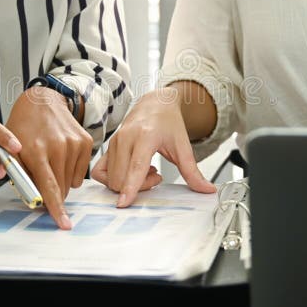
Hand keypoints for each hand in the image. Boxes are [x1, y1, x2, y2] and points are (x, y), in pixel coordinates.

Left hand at [6, 86, 93, 230]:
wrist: (42, 101)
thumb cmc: (23, 128)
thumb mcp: (12, 150)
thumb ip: (21, 176)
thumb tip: (35, 201)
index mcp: (36, 150)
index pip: (48, 186)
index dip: (56, 208)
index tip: (64, 224)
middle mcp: (58, 146)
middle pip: (61, 188)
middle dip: (53, 194)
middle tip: (43, 184)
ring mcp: (73, 143)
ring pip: (71, 182)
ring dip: (61, 182)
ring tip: (50, 164)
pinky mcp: (85, 141)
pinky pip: (81, 172)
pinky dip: (71, 171)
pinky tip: (61, 157)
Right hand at [91, 88, 215, 207]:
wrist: (156, 103)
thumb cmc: (168, 122)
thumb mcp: (183, 146)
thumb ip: (193, 171)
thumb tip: (208, 190)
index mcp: (145, 136)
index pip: (135, 166)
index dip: (130, 187)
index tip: (124, 203)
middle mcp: (126, 138)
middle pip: (122, 178)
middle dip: (139, 187)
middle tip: (155, 176)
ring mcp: (114, 142)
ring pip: (112, 178)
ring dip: (128, 184)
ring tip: (144, 172)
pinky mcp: (107, 147)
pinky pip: (99, 171)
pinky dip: (112, 179)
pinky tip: (129, 171)